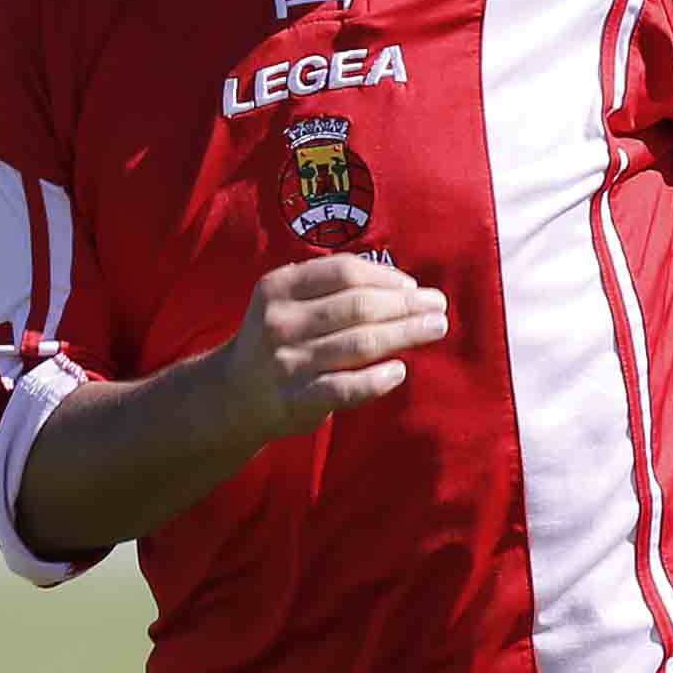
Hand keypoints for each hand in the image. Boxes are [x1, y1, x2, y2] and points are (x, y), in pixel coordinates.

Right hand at [199, 256, 446, 439]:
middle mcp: (280, 322)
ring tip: (435, 328)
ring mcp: (287, 362)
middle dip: (406, 305)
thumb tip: (406, 286)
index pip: (344, 272)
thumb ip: (333, 289)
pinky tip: (399, 371)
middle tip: (438, 306)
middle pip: (358, 307)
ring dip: (405, 334)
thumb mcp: (290, 302)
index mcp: (279, 288)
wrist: (235, 394)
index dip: (386, 277)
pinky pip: (347, 388)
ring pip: (360, 344)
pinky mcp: (297, 399)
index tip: (413, 286)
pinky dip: (377, 379)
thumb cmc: (283, 339)